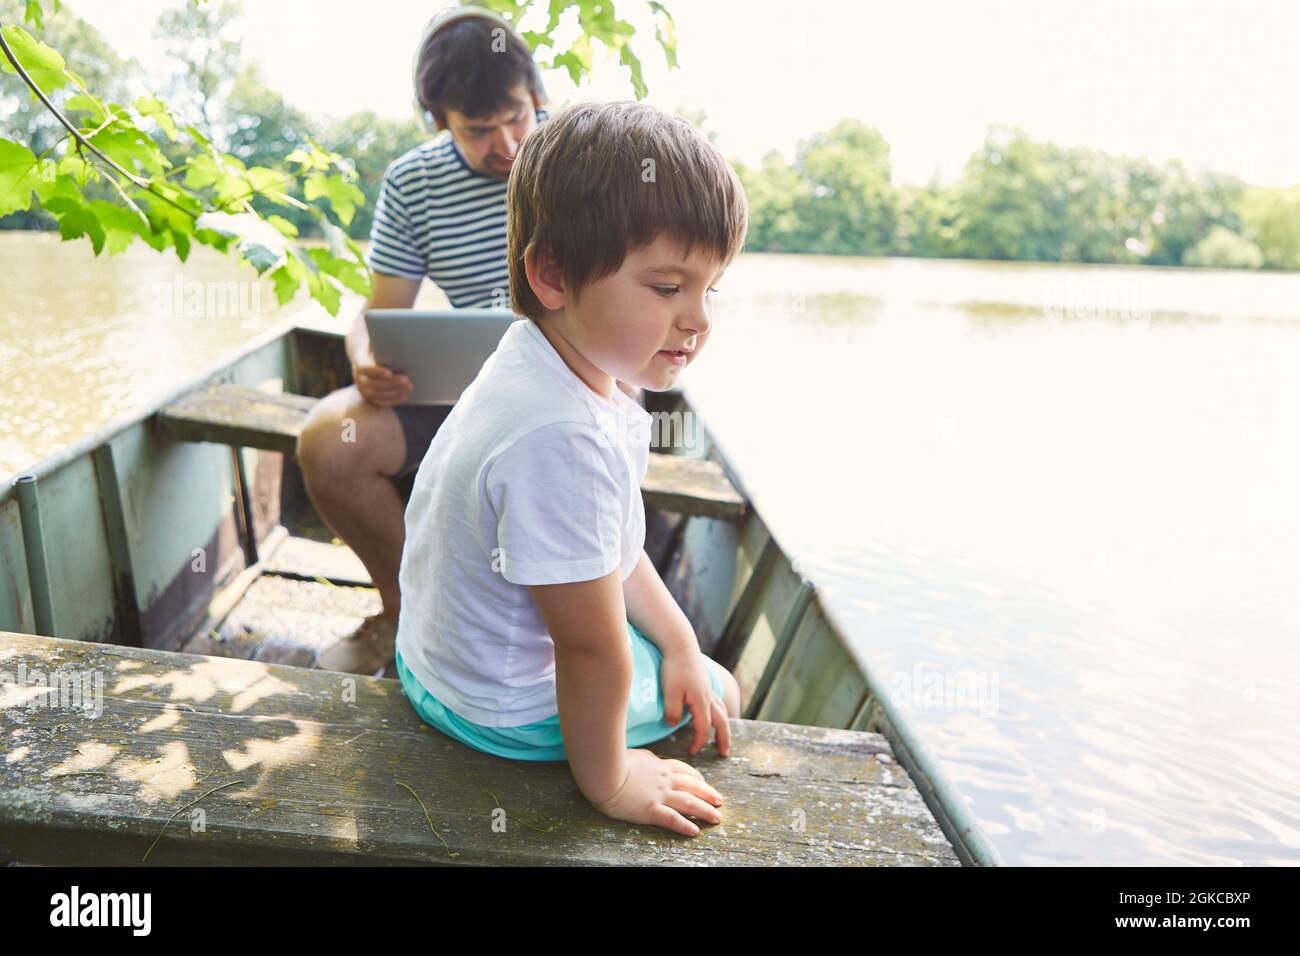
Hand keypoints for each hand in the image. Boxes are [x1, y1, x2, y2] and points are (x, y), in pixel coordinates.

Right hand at [352, 347, 412, 406]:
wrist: (364, 355)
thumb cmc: (376, 346)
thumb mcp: (378, 342)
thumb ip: (384, 342)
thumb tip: (400, 335)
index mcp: (360, 361)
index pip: (366, 368)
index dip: (377, 372)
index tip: (390, 373)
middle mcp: (358, 376)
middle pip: (373, 383)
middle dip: (392, 383)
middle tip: (408, 380)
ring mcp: (362, 387)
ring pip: (377, 394)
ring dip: (394, 392)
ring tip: (409, 387)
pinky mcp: (368, 395)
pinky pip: (379, 401)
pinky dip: (392, 400)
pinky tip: (404, 396)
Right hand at [588, 748, 723, 836]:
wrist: (603, 771)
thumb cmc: (613, 760)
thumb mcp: (635, 754)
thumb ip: (647, 760)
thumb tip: (652, 760)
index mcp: (659, 766)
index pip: (684, 770)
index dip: (697, 778)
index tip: (704, 783)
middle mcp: (664, 780)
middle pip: (692, 786)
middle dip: (708, 794)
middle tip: (720, 801)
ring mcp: (658, 795)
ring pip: (688, 802)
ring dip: (705, 810)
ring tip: (716, 817)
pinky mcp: (650, 810)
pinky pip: (672, 819)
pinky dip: (685, 825)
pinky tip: (695, 831)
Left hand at [660, 646, 730, 756]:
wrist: (680, 645)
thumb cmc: (674, 668)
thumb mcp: (670, 692)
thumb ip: (672, 711)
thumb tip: (674, 725)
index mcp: (701, 702)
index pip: (703, 728)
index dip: (699, 742)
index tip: (692, 752)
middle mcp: (709, 697)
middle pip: (722, 722)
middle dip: (724, 739)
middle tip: (724, 753)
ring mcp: (709, 689)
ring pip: (722, 711)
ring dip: (724, 726)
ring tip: (723, 736)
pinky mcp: (705, 683)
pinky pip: (718, 702)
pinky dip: (720, 711)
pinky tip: (716, 713)